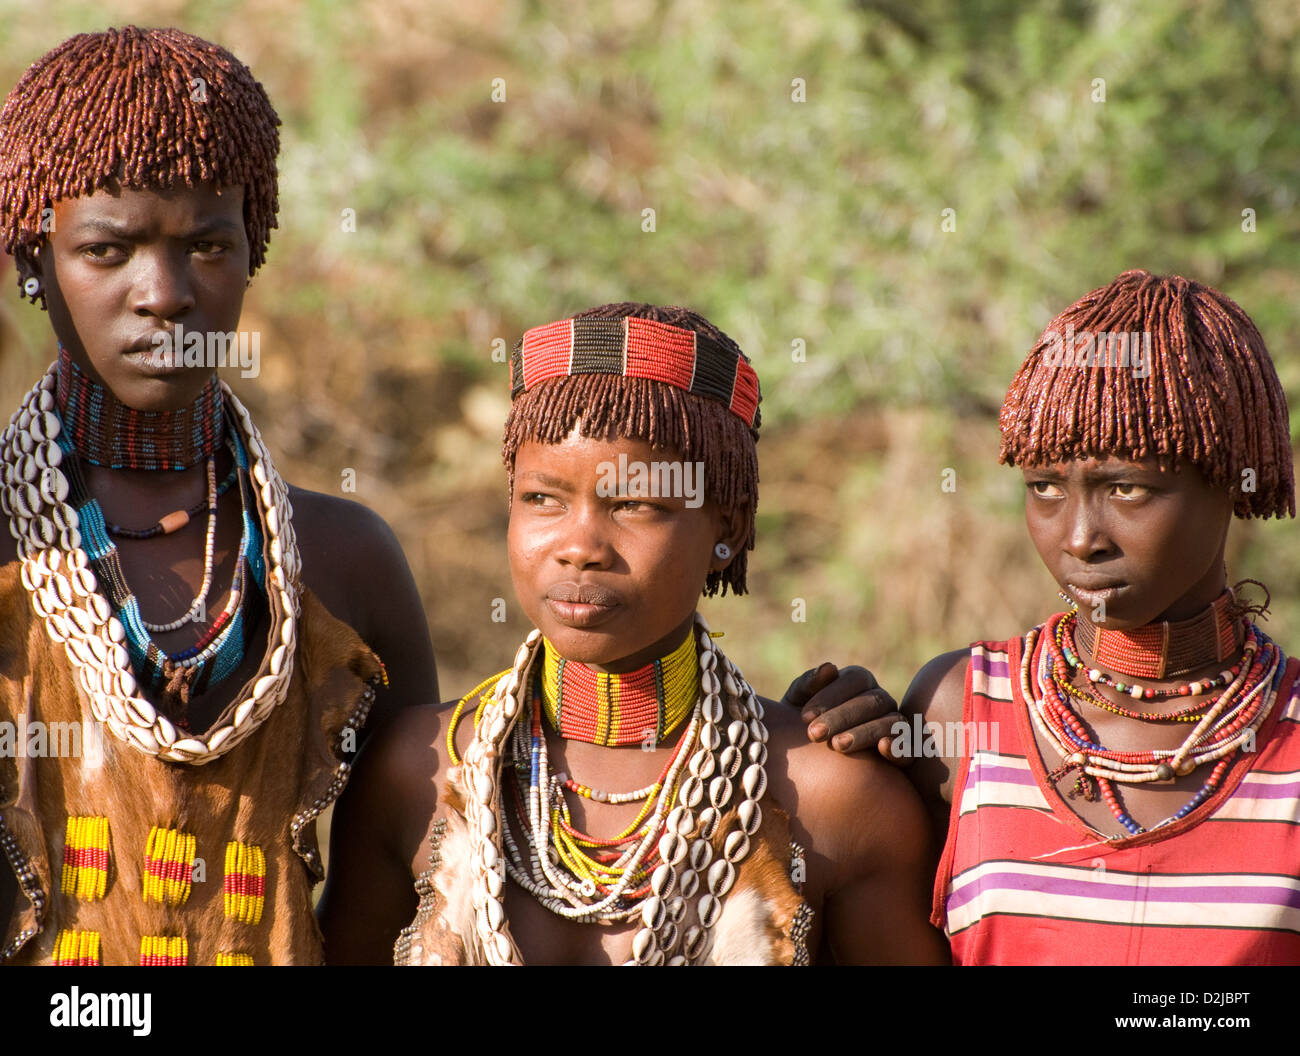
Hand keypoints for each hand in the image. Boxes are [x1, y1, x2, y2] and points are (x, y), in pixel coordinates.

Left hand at [781, 662, 906, 762]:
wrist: (809, 763)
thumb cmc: (802, 725)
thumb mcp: (797, 704)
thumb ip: (807, 685)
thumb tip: (829, 668)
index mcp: (858, 682)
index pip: (855, 679)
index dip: (830, 695)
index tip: (804, 716)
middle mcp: (881, 699)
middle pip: (872, 701)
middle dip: (841, 717)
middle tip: (814, 735)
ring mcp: (896, 724)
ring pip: (891, 722)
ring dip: (864, 733)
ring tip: (837, 746)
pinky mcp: (904, 751)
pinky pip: (909, 748)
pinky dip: (899, 747)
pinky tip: (882, 748)